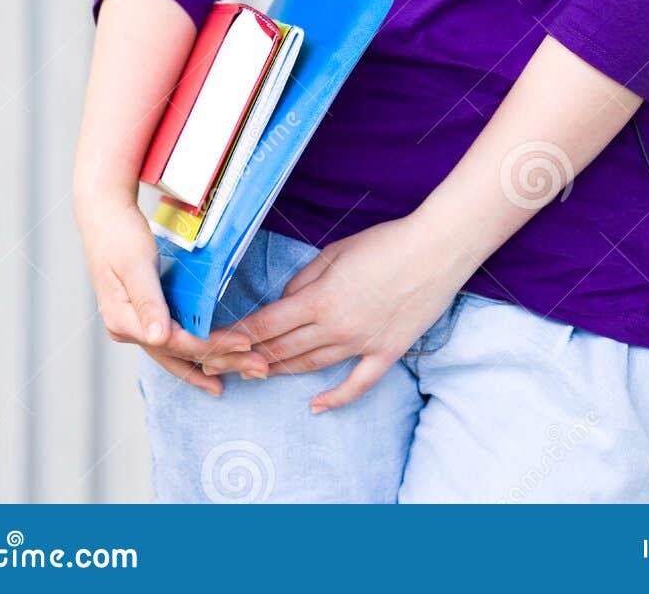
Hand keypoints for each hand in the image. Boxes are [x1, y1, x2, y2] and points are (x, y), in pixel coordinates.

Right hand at [74, 190, 268, 395]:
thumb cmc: (119, 235)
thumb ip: (148, 301)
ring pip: (176, 354)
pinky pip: (173, 343)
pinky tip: (212, 363)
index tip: (244, 344)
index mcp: (123, 321)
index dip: (210, 345)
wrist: (104, 216)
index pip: (174, 343)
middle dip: (220, 361)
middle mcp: (127, 330)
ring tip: (241, 374)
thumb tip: (158, 339)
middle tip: (259, 367)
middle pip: (178, 355)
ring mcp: (136, 326)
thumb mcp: (135, 264)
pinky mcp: (145, 317)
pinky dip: (195, 353)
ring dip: (209, 364)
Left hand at [209, 215, 471, 412]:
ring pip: (310, 366)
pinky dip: (334, 398)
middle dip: (248, 357)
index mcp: (319, 299)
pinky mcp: (386, 353)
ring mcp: (361, 345)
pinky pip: (356, 384)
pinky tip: (316, 406)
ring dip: (281, 372)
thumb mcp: (334, 251)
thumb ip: (304, 281)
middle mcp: (336, 328)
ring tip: (256, 375)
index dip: (236, 336)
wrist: (435, 249)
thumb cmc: (385, 241)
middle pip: (282, 350)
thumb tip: (285, 303)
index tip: (213, 344)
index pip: (266, 325)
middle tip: (224, 364)